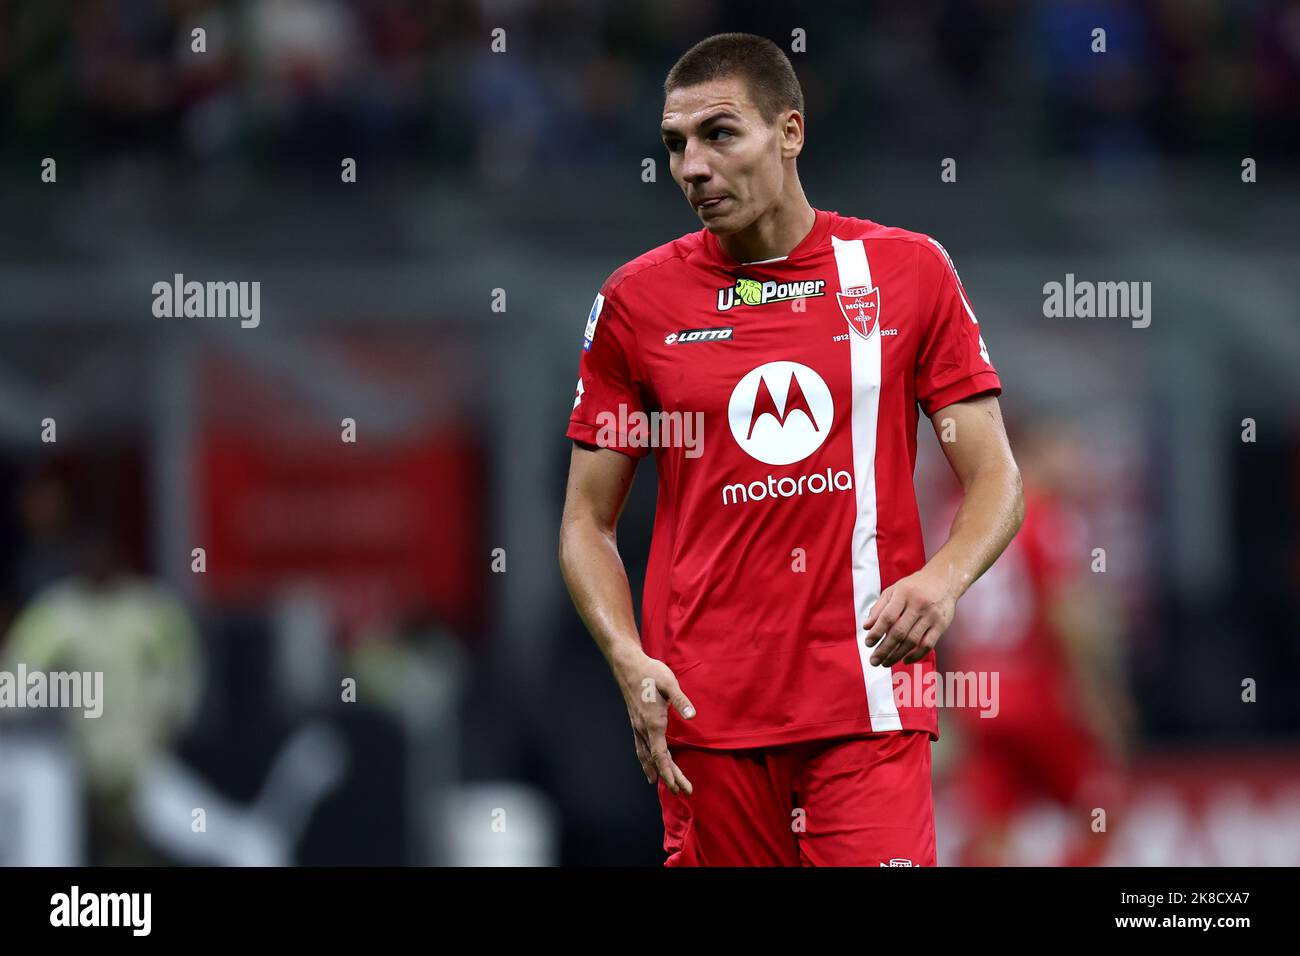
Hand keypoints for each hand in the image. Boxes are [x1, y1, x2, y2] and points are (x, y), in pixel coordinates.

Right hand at [614, 652, 695, 794]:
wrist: (628, 665)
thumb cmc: (650, 672)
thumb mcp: (669, 683)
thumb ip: (681, 701)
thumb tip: (692, 716)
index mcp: (653, 722)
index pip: (661, 755)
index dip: (669, 772)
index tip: (678, 787)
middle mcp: (643, 729)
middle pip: (656, 759)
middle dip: (669, 776)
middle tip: (683, 792)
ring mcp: (637, 727)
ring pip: (646, 755)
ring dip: (657, 771)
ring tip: (664, 785)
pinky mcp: (636, 722)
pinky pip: (641, 748)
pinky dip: (646, 761)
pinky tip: (648, 765)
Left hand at [862, 568, 958, 666]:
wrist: (944, 579)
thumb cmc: (914, 586)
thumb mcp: (894, 590)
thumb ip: (879, 608)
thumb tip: (867, 627)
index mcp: (904, 594)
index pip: (888, 616)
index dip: (876, 632)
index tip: (868, 643)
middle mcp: (918, 604)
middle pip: (899, 632)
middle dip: (884, 649)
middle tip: (874, 660)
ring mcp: (931, 615)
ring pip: (912, 641)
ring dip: (897, 655)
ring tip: (885, 663)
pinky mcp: (941, 625)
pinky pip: (928, 644)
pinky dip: (916, 655)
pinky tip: (905, 660)